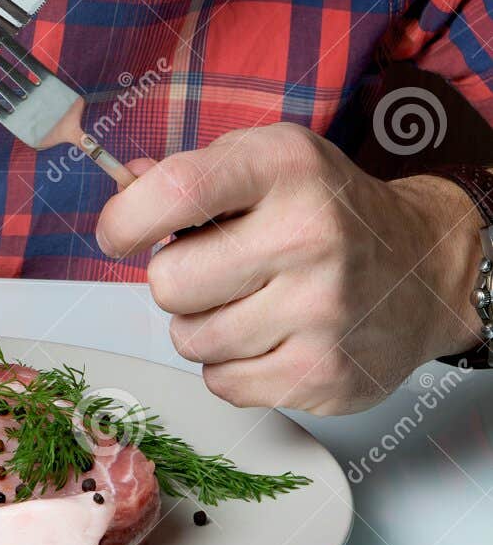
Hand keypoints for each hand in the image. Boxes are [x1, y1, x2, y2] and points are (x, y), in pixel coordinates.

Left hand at [95, 124, 482, 414]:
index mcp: (283, 168)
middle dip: (173, 279)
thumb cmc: (328, 209)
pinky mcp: (325, 373)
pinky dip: (229, 365)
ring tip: (242, 301)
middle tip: (209, 270)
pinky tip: (265, 335)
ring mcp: (320, 310)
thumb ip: (191, 171)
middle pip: (169, 282)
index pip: (174, 192)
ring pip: (189, 340)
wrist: (424, 267)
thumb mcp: (268, 162)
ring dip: (199, 326)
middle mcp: (307, 235)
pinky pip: (222, 382)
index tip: (120, 234)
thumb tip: (125, 183)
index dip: (125, 220)